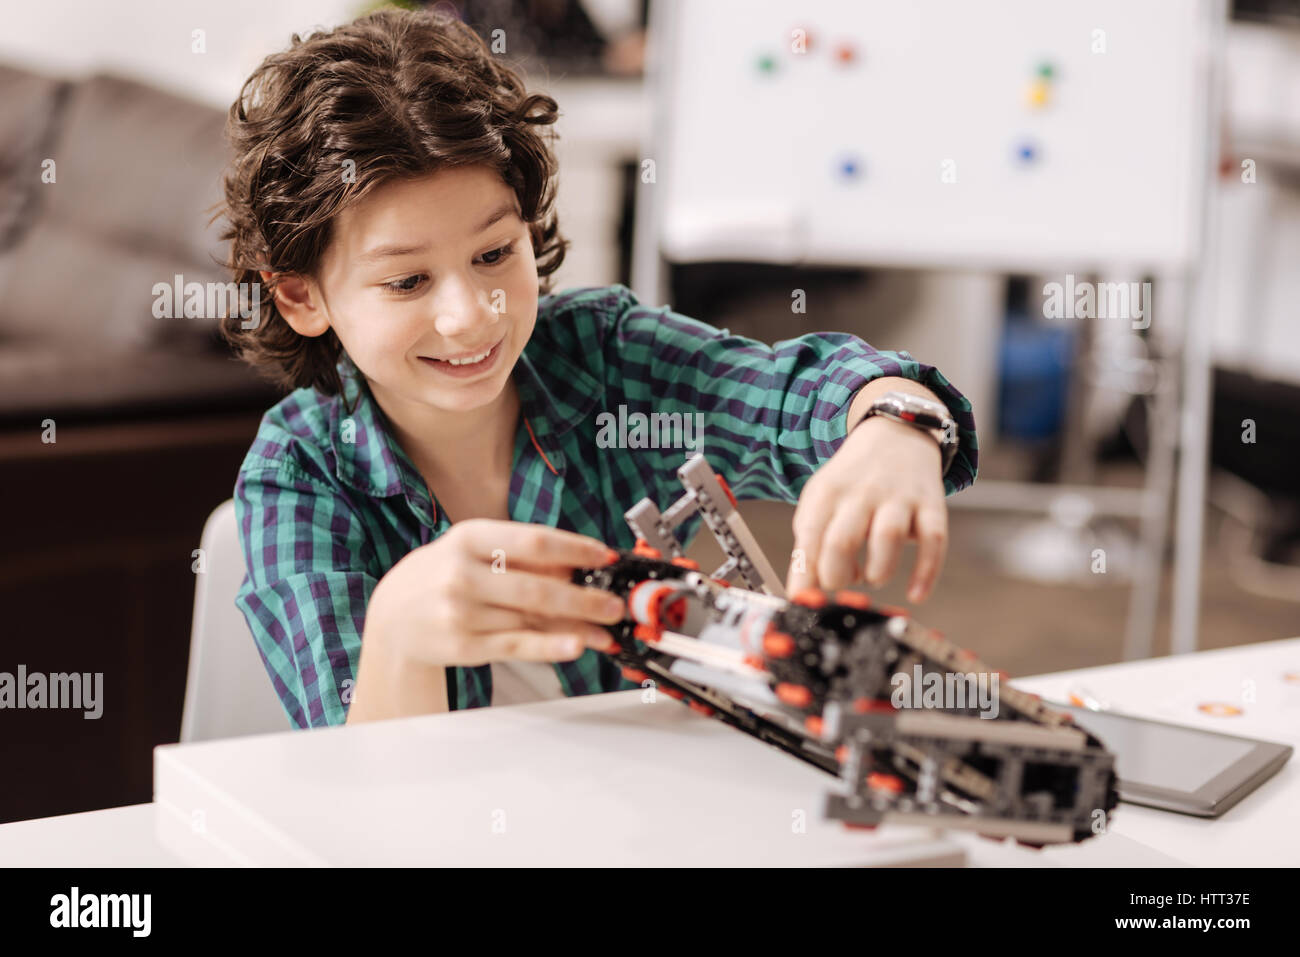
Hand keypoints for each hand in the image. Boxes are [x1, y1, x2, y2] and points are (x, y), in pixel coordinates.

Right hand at [365, 519, 624, 667]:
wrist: (393, 613)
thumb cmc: (442, 575)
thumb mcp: (474, 550)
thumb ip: (521, 557)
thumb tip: (578, 566)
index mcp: (469, 538)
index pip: (534, 541)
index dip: (576, 549)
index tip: (606, 558)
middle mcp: (462, 573)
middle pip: (537, 586)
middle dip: (585, 597)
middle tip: (615, 604)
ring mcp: (460, 611)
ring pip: (532, 620)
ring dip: (578, 628)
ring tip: (606, 631)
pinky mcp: (463, 644)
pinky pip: (516, 646)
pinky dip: (550, 647)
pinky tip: (576, 645)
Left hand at [786, 415, 947, 602]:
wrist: (896, 435)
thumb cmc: (853, 483)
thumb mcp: (822, 499)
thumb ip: (810, 542)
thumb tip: (802, 590)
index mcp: (828, 492)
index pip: (810, 536)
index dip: (805, 573)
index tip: (804, 598)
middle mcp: (862, 493)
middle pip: (843, 539)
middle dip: (837, 576)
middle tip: (840, 584)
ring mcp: (899, 498)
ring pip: (888, 537)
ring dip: (878, 572)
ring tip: (873, 577)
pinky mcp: (931, 505)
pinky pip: (934, 541)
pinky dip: (926, 572)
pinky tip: (916, 593)